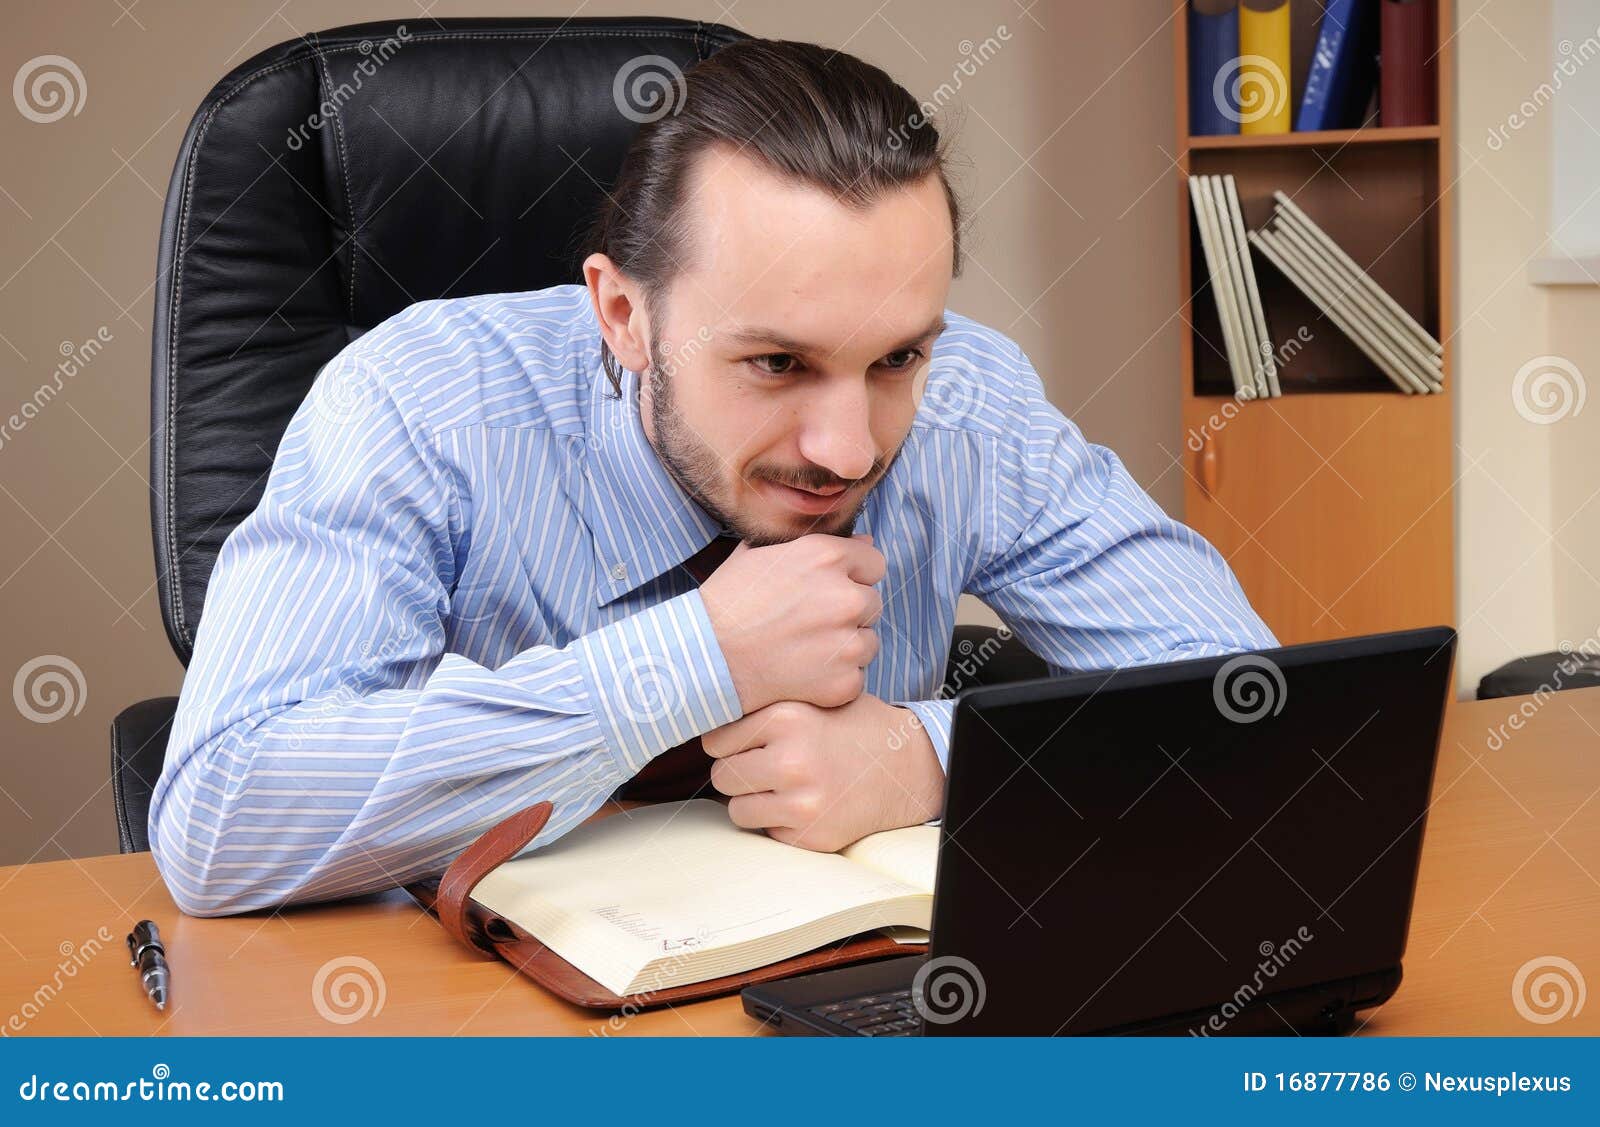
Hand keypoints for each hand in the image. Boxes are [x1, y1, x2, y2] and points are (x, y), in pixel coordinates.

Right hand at [698, 533, 884, 712]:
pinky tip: (803, 674)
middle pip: (873, 602)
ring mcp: (847, 642)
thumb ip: (814, 544)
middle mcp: (844, 596)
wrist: (705, 658)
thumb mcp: (760, 555)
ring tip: (805, 650)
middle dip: (849, 612)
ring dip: (846, 646)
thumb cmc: (728, 602)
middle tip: (810, 624)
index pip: (874, 562)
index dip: (853, 576)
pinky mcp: (844, 681)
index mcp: (826, 557)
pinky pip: (857, 676)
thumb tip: (864, 539)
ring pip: (869, 641)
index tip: (830, 590)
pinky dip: (836, 679)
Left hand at [701, 693, 944, 851]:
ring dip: (753, 801)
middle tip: (765, 767)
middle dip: (739, 773)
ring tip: (782, 787)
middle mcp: (790, 760)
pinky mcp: (810, 835)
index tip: (745, 745)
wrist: (907, 767)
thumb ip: (765, 709)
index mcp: (785, 718)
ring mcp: (801, 802)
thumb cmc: (853, 728)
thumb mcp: (812, 699)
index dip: (728, 743)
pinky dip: (777, 823)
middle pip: (722, 776)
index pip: (715, 740)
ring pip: (737, 809)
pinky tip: (804, 805)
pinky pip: (766, 832)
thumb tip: (704, 717)